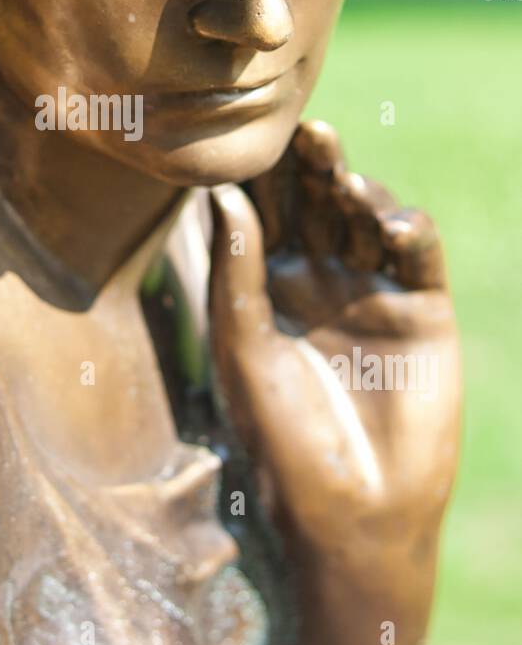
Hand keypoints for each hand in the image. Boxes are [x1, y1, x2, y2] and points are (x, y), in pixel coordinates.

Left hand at [209, 121, 461, 579]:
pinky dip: (407, 227)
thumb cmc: (280, 440)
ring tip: (343, 179)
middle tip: (307, 131)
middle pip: (316, 203)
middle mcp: (318, 280)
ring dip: (358, 188)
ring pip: (367, 215)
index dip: (258, 178)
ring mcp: (371, 290)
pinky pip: (416, 253)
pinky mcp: (422, 309)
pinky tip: (389, 221)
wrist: (353, 513)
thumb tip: (222, 193)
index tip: (245, 138)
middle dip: (312, 167)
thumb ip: (236, 273)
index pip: (263, 215)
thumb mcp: (245, 350)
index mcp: (265, 287)